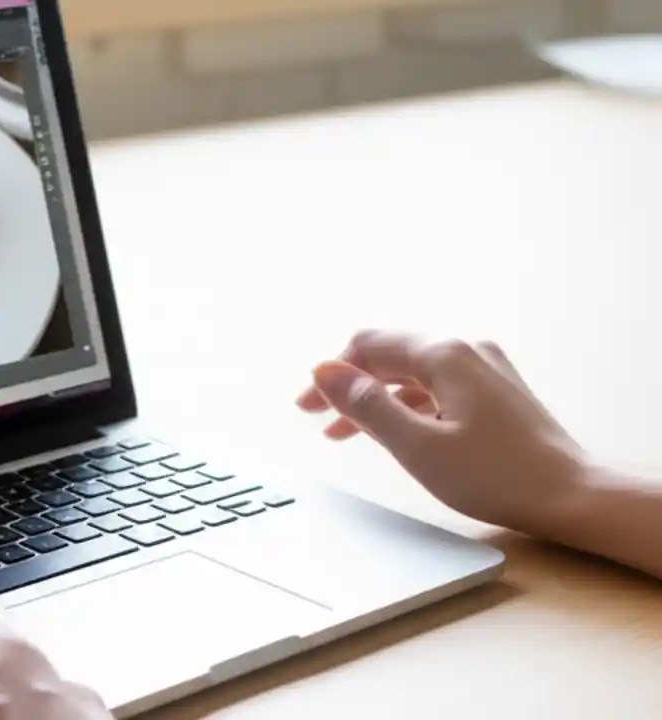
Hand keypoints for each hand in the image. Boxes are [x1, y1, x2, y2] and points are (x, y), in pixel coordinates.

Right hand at [297, 330, 589, 535]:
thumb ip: (365, 405)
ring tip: (343, 432)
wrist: (573, 497)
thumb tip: (323, 370)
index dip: (330, 374)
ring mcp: (485, 369)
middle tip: (316, 416)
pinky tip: (394, 431)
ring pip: (411, 373)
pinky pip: (436, 387)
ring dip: (374, 398)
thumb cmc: (496, 476)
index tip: (304, 405)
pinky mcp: (497, 392)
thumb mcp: (416, 445)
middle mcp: (466, 350)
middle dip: (349, 384)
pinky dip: (405, 405)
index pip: (368, 346)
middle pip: (389, 355)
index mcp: (443, 354)